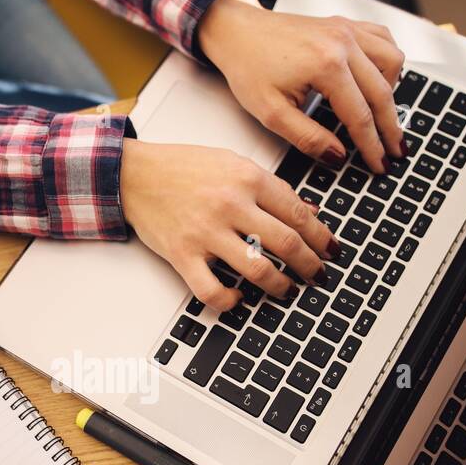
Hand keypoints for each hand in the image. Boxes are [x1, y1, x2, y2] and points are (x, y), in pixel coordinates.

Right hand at [120, 139, 336, 309]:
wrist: (134, 174)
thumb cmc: (182, 167)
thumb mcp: (232, 162)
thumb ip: (270, 187)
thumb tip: (308, 213)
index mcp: (247, 178)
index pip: (299, 214)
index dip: (322, 237)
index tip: (331, 250)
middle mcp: (230, 205)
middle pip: (287, 244)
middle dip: (311, 266)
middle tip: (318, 276)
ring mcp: (206, 232)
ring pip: (258, 271)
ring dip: (281, 286)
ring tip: (287, 290)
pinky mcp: (182, 255)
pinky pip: (212, 290)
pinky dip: (230, 301)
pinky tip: (239, 298)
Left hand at [198, 0, 406, 172]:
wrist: (238, 32)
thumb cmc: (249, 67)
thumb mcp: (271, 113)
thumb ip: (307, 138)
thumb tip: (338, 156)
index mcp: (326, 64)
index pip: (359, 116)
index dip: (372, 146)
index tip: (380, 165)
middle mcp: (343, 42)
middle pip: (382, 93)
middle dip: (390, 128)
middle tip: (394, 152)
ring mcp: (347, 29)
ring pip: (393, 62)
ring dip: (391, 92)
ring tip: (380, 115)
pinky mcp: (346, 24)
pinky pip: (384, 39)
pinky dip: (387, 62)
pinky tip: (378, 80)